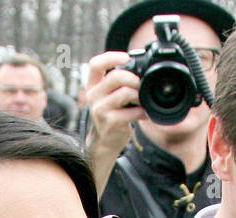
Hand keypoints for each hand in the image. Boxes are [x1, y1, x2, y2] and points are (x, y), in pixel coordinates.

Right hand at [84, 51, 145, 165]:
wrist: (105, 141)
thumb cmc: (111, 114)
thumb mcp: (108, 95)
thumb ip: (116, 82)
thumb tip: (139, 67)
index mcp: (93, 85)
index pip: (96, 64)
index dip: (112, 57)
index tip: (126, 57)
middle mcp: (93, 95)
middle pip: (115, 76)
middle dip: (133, 79)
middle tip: (140, 85)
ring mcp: (101, 110)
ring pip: (125, 93)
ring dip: (139, 96)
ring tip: (142, 101)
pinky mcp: (111, 122)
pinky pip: (132, 112)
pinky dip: (142, 112)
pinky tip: (143, 114)